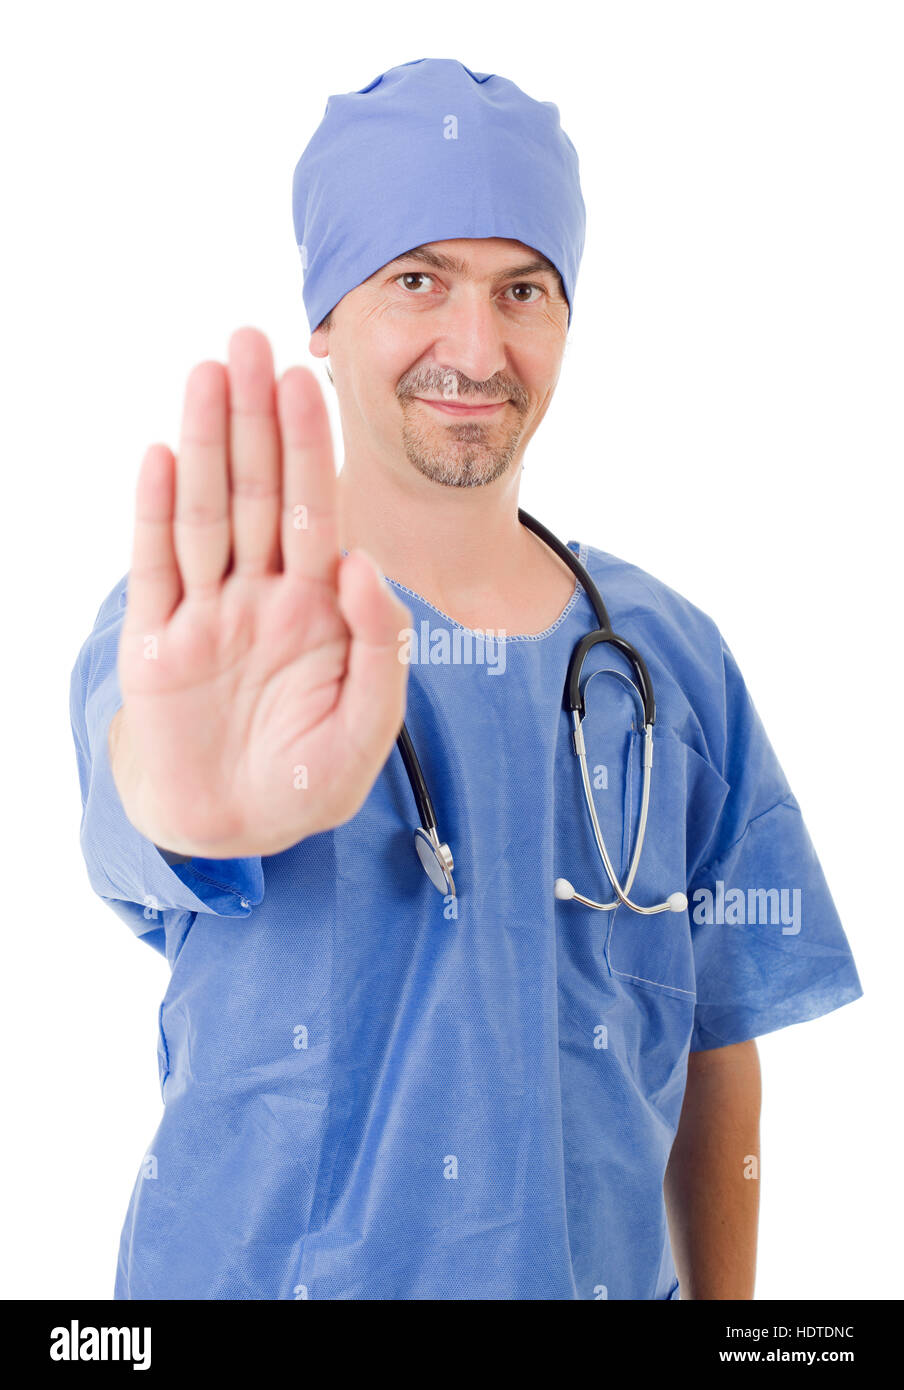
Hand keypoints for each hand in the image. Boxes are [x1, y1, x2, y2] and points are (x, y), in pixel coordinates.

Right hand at [112, 327, 411, 857]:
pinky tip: (162, 453)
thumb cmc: (308, 778)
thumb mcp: (368, 724)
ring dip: (205, 444)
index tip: (309, 381)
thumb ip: (380, 645)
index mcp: (318, 610)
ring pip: (204, 513)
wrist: (237, 829)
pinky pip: (157, 567)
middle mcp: (260, 597)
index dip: (310, 446)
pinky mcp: (159, 644)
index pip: (314, 510)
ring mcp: (207, 614)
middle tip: (250, 340)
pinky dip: (156, 512)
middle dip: (255, 419)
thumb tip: (364, 563)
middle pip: (256, 492)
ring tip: (207, 374)